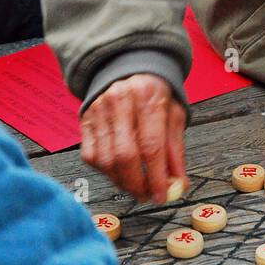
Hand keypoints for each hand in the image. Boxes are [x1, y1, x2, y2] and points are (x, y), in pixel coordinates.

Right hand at [80, 73, 187, 203]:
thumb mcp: (173, 113)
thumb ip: (176, 150)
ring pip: (106, 160)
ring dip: (121, 182)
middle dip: (137, 184)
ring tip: (135, 186)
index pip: (151, 145)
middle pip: (125, 155)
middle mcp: (119, 101)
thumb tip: (179, 184)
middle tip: (147, 196)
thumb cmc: (154, 94)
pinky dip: (106, 172)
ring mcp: (98, 110)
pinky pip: (91, 156)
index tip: (162, 196)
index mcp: (147, 96)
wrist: (127, 67)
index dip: (156, 177)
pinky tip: (119, 172)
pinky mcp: (85, 120)